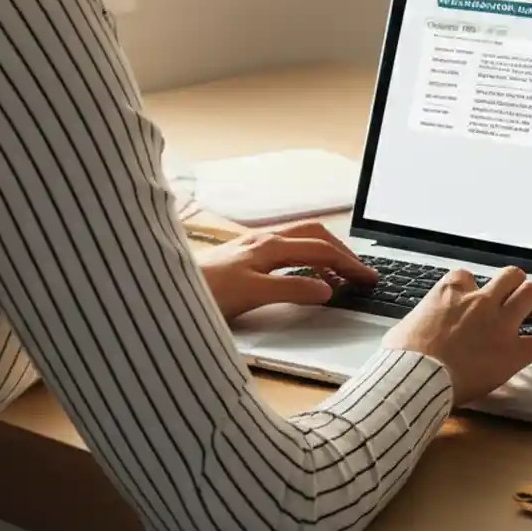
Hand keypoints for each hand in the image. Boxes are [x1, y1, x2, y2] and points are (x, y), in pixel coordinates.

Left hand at [196, 221, 376, 320]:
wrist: (162, 290)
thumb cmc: (203, 292)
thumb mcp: (252, 294)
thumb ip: (292, 291)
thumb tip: (327, 289)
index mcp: (270, 245)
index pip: (322, 250)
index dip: (349, 264)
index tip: (369, 278)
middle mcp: (263, 239)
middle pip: (316, 236)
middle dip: (343, 251)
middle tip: (361, 273)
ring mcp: (252, 245)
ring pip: (301, 240)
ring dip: (326, 252)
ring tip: (340, 273)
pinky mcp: (243, 255)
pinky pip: (287, 249)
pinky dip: (307, 259)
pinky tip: (305, 274)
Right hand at [383, 267, 531, 404]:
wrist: (417, 378)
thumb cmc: (404, 358)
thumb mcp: (403, 330)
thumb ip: (419, 323)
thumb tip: (412, 331)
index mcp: (450, 293)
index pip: (467, 276)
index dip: (472, 286)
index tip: (473, 296)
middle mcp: (480, 302)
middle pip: (509, 276)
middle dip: (514, 284)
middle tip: (515, 296)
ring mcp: (500, 325)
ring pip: (530, 294)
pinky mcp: (513, 352)